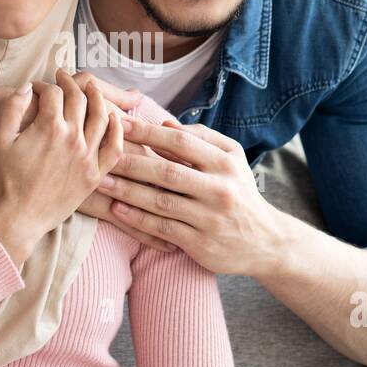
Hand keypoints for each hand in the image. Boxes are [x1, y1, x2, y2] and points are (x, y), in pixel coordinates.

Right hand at [0, 69, 124, 264]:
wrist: (17, 218)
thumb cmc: (4, 180)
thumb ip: (12, 108)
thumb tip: (27, 87)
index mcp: (50, 127)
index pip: (53, 93)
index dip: (43, 86)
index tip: (37, 88)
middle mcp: (74, 138)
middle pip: (79, 100)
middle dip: (69, 84)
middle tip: (62, 78)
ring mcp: (88, 157)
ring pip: (101, 117)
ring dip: (97, 98)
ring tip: (91, 88)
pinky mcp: (95, 174)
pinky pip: (114, 148)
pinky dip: (117, 130)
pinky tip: (114, 118)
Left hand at [94, 118, 285, 275]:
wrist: (266, 242)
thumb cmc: (240, 193)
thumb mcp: (232, 159)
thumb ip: (201, 138)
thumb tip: (165, 124)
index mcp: (225, 163)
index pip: (180, 142)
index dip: (147, 131)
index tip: (119, 123)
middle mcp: (219, 189)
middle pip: (166, 171)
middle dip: (130, 161)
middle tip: (100, 152)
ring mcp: (209, 218)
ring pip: (160, 202)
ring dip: (127, 190)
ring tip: (100, 180)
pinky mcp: (201, 244)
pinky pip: (163, 229)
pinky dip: (138, 219)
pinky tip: (117, 209)